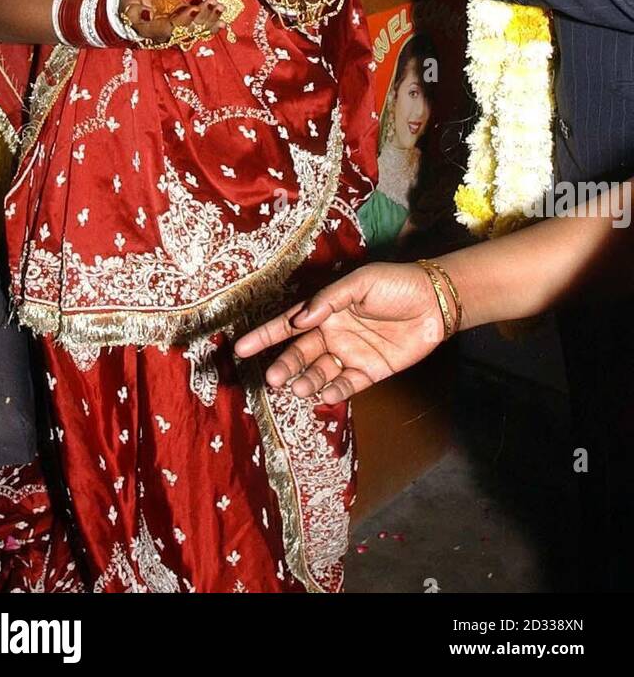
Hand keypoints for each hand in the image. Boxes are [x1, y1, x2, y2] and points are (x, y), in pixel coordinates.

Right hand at [119, 0, 223, 45]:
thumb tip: (147, 13)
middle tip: (214, 3)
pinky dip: (212, 25)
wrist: (136, 6)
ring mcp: (178, 33)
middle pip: (188, 31)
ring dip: (210, 19)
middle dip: (202, 17)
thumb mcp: (128, 5)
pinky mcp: (186, 28)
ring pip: (197, 30)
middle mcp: (167, 37)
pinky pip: (200, 29)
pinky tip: (223, 20)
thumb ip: (134, 11)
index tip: (194, 8)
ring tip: (220, 6)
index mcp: (152, 31)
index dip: (183, 20)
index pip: (170, 28)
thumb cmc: (132, 2)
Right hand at [234, 262, 443, 403]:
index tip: (241, 348)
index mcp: (326, 310)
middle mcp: (333, 333)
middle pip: (301, 353)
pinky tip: (325, 394)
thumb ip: (330, 300)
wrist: (435, 301)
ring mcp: (350, 354)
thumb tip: (300, 318)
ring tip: (298, 387)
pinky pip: (347, 384)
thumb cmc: (396, 284)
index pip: (289, 324)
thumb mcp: (361, 282)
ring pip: (320, 372)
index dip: (265, 335)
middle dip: (285, 365)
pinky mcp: (370, 371)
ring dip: (307, 380)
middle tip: (272, 377)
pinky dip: (335, 391)